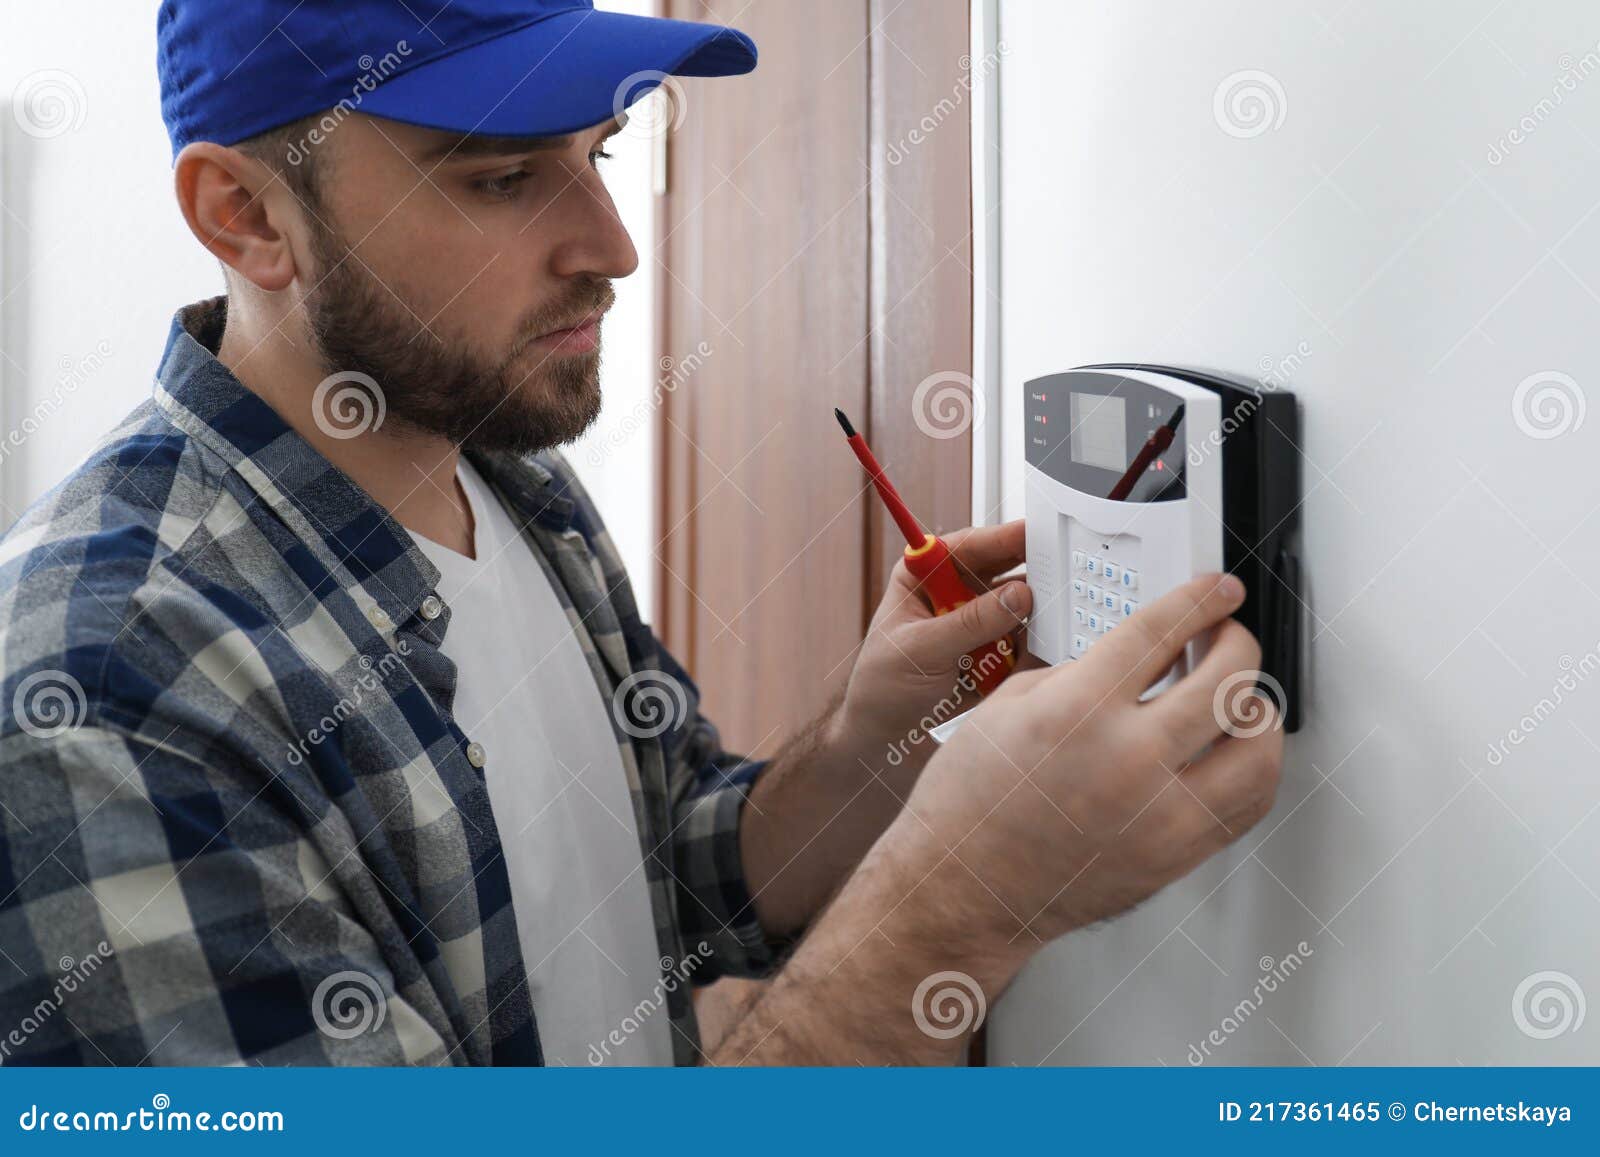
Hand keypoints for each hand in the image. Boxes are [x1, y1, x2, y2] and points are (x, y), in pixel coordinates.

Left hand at [830, 519, 1032, 778]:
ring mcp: (978, 622)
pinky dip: (1028, 653)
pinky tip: (1022, 666)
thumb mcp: (922, 650)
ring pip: (1020, 609)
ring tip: (1037, 636)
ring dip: (1030, 622)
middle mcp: (955, 592)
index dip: (1002, 538)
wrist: (885, 736)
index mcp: (925, 576)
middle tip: (1056, 585)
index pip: (969, 546)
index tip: (1035, 535)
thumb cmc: (882, 686)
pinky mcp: (994, 651)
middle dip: (1029, 580)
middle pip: (1004, 571)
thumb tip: (1017, 596)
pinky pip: (1023, 644)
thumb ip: (970, 623)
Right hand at [890, 572, 1283, 951]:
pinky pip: (1248, 803)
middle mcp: (1128, 761)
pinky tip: (1234, 752)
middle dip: (1237, 640)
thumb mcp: (1008, 706)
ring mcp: (1161, 816)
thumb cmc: (971, 805)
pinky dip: (1251, 766)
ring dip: (1256, 708)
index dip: (1200, 600)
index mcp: (1078, 712)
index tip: (1218, 591)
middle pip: (1228, 679)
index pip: (1162, 631)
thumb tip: (1138, 660)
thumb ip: (1081, 673)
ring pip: (1259, 746)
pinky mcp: (1176, 857)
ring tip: (1238, 698)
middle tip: (1227, 635)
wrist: (964, 888)